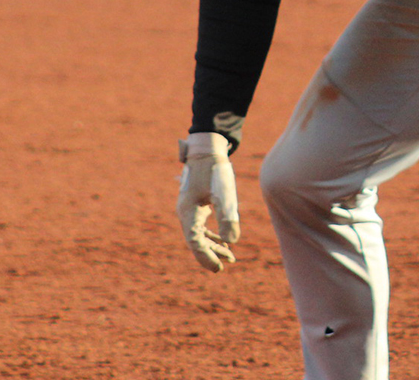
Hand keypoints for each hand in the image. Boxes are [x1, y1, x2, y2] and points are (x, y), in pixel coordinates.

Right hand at [175, 132, 238, 271]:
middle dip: (209, 255)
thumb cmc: (215, 170)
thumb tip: (232, 242)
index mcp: (188, 212)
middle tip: (223, 268)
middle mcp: (185, 213)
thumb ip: (228, 216)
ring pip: (199, 235)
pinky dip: (212, 236)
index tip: (218, 268)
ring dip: (213, 246)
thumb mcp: (224, 193)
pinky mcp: (196, 205)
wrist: (207, 149)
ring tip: (230, 256)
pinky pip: (201, 226)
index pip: (195, 242)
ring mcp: (189, 209)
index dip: (206, 257)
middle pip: (196, 241)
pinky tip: (224, 241)